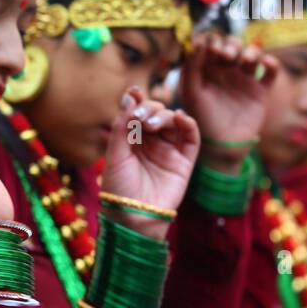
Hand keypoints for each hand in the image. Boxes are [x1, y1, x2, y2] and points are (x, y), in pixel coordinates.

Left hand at [99, 86, 201, 239]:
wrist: (133, 216)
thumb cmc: (119, 187)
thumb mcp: (115, 153)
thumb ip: (122, 125)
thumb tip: (129, 95)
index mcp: (131, 139)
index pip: (137, 112)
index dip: (137, 100)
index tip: (134, 92)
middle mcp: (150, 142)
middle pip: (156, 113)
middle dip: (149, 109)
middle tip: (139, 118)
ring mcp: (168, 150)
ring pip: (173, 121)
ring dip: (164, 115)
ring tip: (150, 123)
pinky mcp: (184, 161)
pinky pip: (191, 137)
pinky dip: (188, 123)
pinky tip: (180, 117)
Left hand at [180, 33, 277, 173]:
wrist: (221, 145)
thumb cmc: (201, 119)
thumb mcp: (191, 93)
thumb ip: (192, 67)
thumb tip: (199, 41)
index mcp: (206, 69)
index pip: (211, 44)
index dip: (212, 41)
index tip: (211, 48)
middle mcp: (225, 71)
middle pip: (232, 45)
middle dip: (230, 45)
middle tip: (226, 56)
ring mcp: (243, 79)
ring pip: (251, 53)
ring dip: (250, 51)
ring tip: (245, 60)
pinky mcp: (260, 89)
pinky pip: (271, 70)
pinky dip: (271, 62)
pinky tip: (264, 65)